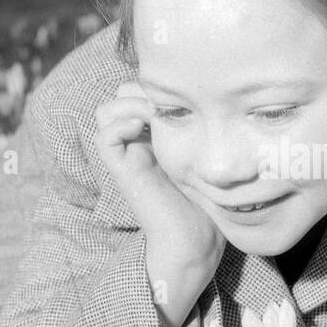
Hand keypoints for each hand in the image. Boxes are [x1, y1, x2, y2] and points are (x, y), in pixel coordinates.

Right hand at [95, 80, 224, 272]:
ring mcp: (128, 156)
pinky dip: (120, 125)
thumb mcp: (210, 155)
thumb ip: (206, 129)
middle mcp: (139, 143)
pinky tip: (144, 129)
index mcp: (157, 136)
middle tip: (172, 102)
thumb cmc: (210, 201)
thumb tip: (222, 99)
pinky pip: (104, 136)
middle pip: (122, 95)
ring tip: (156, 114)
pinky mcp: (122, 171)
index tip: (188, 95)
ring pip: (107, 111)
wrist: (197, 241)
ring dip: (130, 103)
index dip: (158, 86)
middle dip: (144, 89)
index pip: (142, 91)